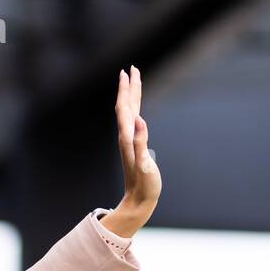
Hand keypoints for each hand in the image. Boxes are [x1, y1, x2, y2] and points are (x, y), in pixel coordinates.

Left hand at [100, 65, 161, 239]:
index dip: (126, 90)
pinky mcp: (135, 147)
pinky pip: (134, 122)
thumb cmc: (144, 186)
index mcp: (127, 138)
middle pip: (126, 106)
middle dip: (129, 87)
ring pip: (129, 113)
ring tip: (134, 82)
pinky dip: (136, 110)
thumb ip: (141, 142)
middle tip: (131, 69)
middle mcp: (126, 137)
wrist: (138, 201)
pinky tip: (137, 108)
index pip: (125, 108)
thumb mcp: (144, 165)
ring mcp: (129, 142)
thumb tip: (140, 120)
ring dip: (131, 96)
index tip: (128, 72)